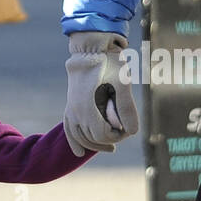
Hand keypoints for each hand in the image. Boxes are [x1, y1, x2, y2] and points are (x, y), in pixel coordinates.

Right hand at [64, 32, 138, 154]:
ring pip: (80, 137)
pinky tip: (79, 153)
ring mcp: (71, 108)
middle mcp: (76, 111)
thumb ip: (126, 108)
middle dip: (109, 138)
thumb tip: (132, 132)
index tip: (128, 127)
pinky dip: (74, 141)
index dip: (118, 135)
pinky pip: (69, 128)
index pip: (103, 135)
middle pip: (92, 138)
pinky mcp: (71, 105)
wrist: (91, 47)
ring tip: (110, 147)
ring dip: (94, 144)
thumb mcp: (122, 83)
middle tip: (124, 132)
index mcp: (88, 108)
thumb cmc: (110, 63)